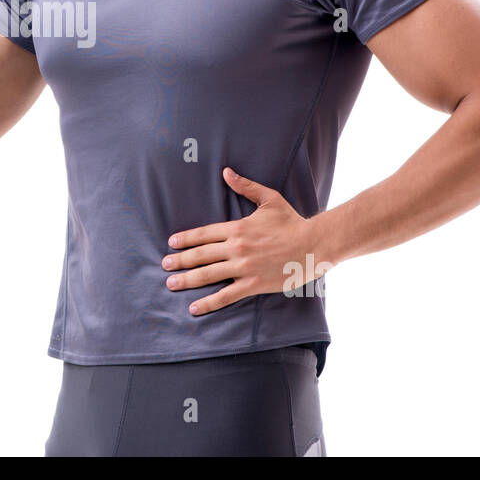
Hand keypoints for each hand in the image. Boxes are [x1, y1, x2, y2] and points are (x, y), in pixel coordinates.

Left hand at [161, 167, 331, 315]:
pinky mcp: (253, 284)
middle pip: (200, 255)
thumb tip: (226, 171)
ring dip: (186, 280)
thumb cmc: (292, 221)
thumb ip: (246, 186)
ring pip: (208, 275)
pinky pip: (226, 295)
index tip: (171, 243)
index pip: (204, 234)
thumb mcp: (269, 199)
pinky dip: (208, 302)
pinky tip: (194, 307)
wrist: (314, 244)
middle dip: (180, 261)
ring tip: (170, 284)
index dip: (185, 239)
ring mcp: (244, 267)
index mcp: (238, 228)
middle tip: (164, 264)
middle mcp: (237, 247)